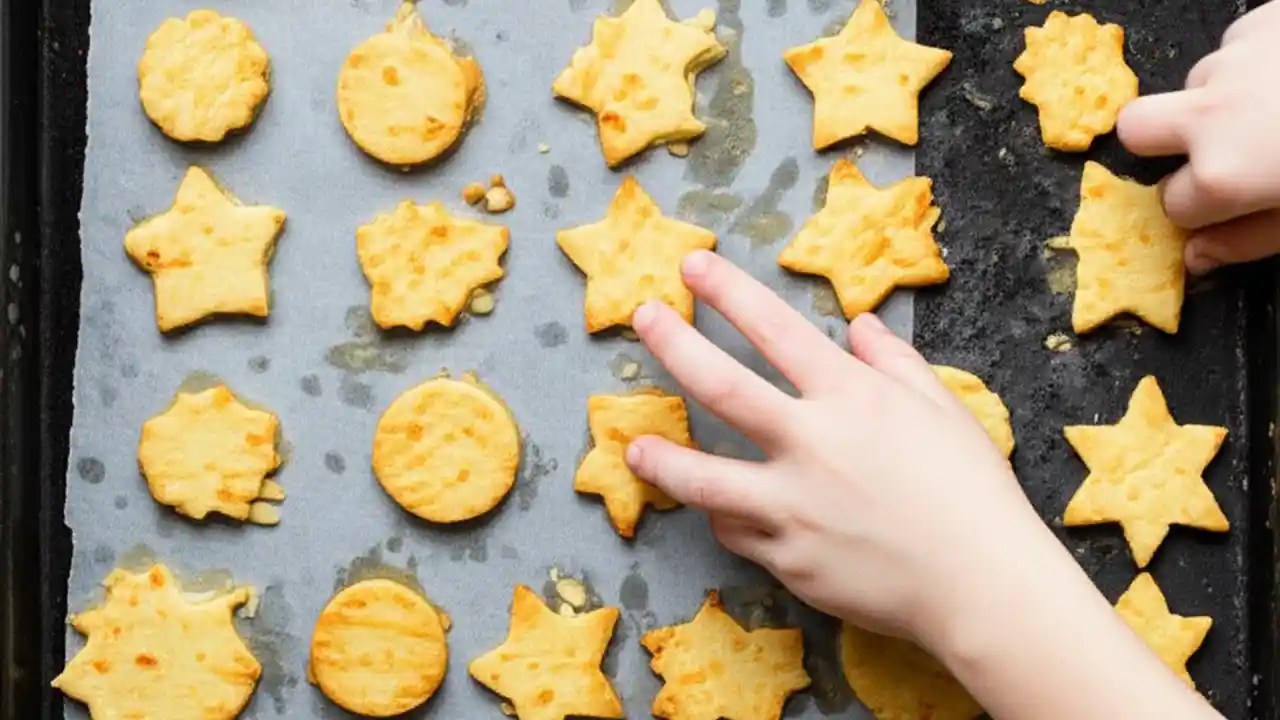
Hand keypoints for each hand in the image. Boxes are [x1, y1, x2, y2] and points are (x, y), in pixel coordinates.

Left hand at [625, 249, 1032, 640]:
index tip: (693, 266)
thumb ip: (895, 362)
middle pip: (719, 385)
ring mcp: (791, 505)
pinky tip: (722, 511)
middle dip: (673, 344)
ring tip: (635, 448)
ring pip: (701, 477)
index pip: (774, 328)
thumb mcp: (943, 408)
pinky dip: (727, 517)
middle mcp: (811, 443)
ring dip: (660, 458)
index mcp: (851, 397)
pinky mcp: (786, 559)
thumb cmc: (972, 491)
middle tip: (644, 318)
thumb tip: (859, 326)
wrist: (982, 585)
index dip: (728, 291)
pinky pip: (738, 532)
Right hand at [1118, 2, 1279, 273]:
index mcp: (1224, 176)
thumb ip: (1249, 240)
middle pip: (1136, 129)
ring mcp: (1234, 62)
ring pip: (1197, 85)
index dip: (1199, 209)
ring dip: (1223, 102)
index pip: (1172, 204)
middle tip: (1210, 153)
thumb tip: (1198, 259)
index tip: (1226, 205)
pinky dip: (1257, 66)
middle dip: (1160, 143)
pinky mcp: (1261, 22)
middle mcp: (1213, 114)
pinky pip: (1236, 47)